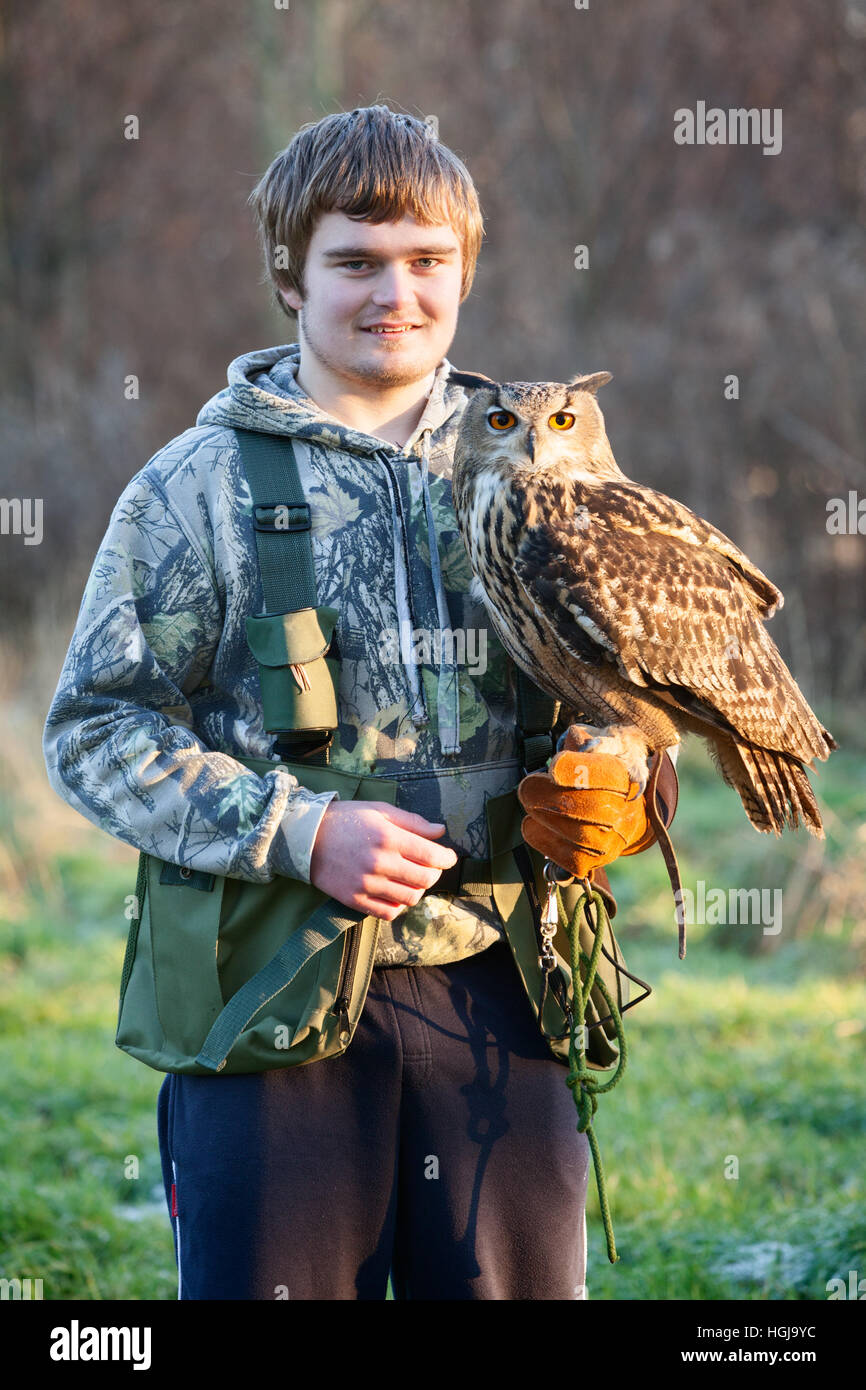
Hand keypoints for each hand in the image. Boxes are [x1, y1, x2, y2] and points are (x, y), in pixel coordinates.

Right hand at [309, 800, 457, 920]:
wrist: (306, 838)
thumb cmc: (346, 820)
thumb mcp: (380, 811)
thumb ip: (412, 821)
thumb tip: (440, 831)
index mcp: (388, 837)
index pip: (432, 856)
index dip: (446, 858)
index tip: (447, 857)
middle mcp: (379, 863)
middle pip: (425, 879)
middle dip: (434, 873)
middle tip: (429, 866)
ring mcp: (367, 884)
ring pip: (410, 898)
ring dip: (417, 889)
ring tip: (411, 879)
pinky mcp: (355, 899)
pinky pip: (388, 912)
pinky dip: (398, 905)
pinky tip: (395, 893)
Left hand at [517, 728, 677, 879]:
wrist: (620, 797)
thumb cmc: (598, 763)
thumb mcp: (595, 742)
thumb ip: (586, 741)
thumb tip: (584, 746)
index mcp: (628, 774)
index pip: (607, 775)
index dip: (577, 772)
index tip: (553, 768)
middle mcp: (627, 809)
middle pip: (592, 808)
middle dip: (552, 798)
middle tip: (527, 787)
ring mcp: (616, 837)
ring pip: (581, 836)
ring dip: (546, 819)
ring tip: (530, 804)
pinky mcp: (599, 858)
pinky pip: (572, 859)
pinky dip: (546, 842)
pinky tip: (532, 824)